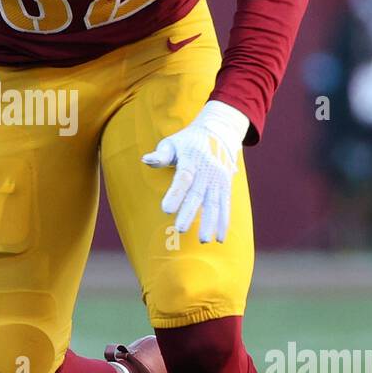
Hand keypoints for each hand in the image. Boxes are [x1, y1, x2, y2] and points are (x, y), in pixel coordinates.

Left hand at [142, 100, 248, 243]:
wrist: (219, 132)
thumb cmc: (188, 141)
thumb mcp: (172, 142)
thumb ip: (160, 155)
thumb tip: (145, 160)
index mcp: (192, 159)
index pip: (184, 177)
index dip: (176, 193)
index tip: (167, 209)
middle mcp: (207, 170)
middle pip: (198, 193)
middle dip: (190, 212)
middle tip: (180, 229)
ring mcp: (218, 179)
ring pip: (215, 203)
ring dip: (210, 222)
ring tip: (203, 240)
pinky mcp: (226, 186)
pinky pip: (225, 205)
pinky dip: (224, 222)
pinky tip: (220, 238)